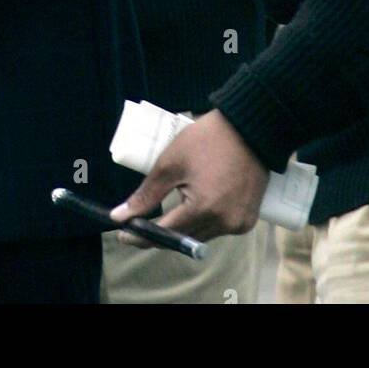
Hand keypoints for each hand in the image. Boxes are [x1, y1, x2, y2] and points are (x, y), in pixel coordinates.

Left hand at [109, 108, 268, 243]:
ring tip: (171, 208)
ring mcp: (238, 224)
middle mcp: (223, 223)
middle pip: (182, 239)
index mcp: (203, 209)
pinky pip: (218, 230)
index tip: (122, 234)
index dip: (141, 236)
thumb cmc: (206, 140)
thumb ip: (146, 194)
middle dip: (160, 233)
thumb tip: (119, 216)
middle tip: (140, 221)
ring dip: (183, 228)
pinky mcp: (248, 221)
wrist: (249, 128)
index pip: (164, 235)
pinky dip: (204, 222)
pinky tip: (197, 205)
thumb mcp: (171, 163)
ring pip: (200, 237)